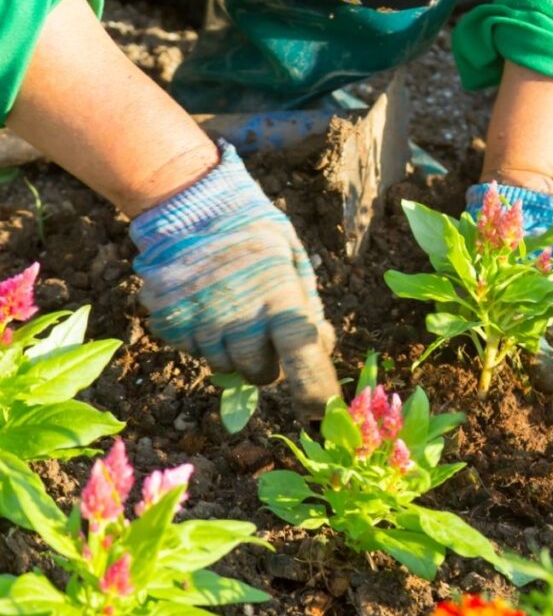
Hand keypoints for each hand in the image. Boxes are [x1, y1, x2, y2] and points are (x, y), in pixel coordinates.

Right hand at [130, 141, 340, 418]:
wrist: (187, 202)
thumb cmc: (252, 231)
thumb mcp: (293, 257)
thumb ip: (307, 304)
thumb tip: (321, 345)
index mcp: (279, 297)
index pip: (303, 357)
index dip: (315, 391)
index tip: (322, 414)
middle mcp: (238, 317)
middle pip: (261, 374)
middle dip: (268, 364)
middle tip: (264, 331)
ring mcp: (199, 322)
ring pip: (224, 366)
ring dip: (232, 350)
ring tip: (230, 307)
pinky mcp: (168, 321)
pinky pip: (191, 350)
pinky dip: (201, 337)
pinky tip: (204, 302)